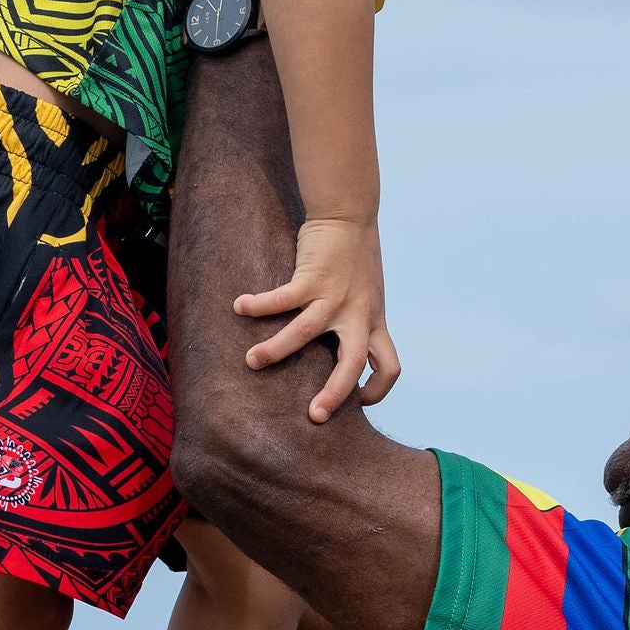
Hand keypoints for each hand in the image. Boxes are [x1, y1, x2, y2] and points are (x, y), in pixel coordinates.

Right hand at [235, 214, 401, 420]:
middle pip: (352, 363)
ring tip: (252, 361)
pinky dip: (259, 304)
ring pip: (305, 333)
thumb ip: (357, 319)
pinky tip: (239, 306)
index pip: (390, 365)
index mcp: (374, 321)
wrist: (350, 213)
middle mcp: (358, 314)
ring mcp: (335, 297)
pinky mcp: (312, 277)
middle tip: (314, 416)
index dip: (379, 388)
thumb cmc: (355, 256)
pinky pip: (282, 298)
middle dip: (334, 394)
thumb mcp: (367, 294)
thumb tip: (334, 346)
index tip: (360, 400)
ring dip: (277, 351)